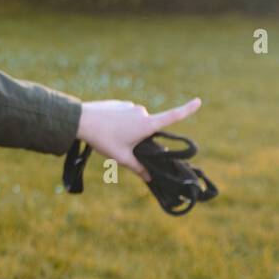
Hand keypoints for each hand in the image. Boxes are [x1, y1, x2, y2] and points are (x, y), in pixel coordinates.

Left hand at [77, 98, 202, 181]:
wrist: (79, 120)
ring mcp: (130, 106)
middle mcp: (142, 112)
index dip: (188, 109)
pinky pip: (125, 115)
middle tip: (123, 144)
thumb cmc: (103, 139)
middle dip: (140, 137)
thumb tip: (150, 177)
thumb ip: (138, 167)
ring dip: (128, 129)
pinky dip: (120, 122)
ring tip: (110, 135)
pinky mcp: (119, 103)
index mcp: (147, 124)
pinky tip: (106, 127)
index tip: (199, 100)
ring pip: (135, 122)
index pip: (173, 116)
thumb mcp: (121, 157)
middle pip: (148, 128)